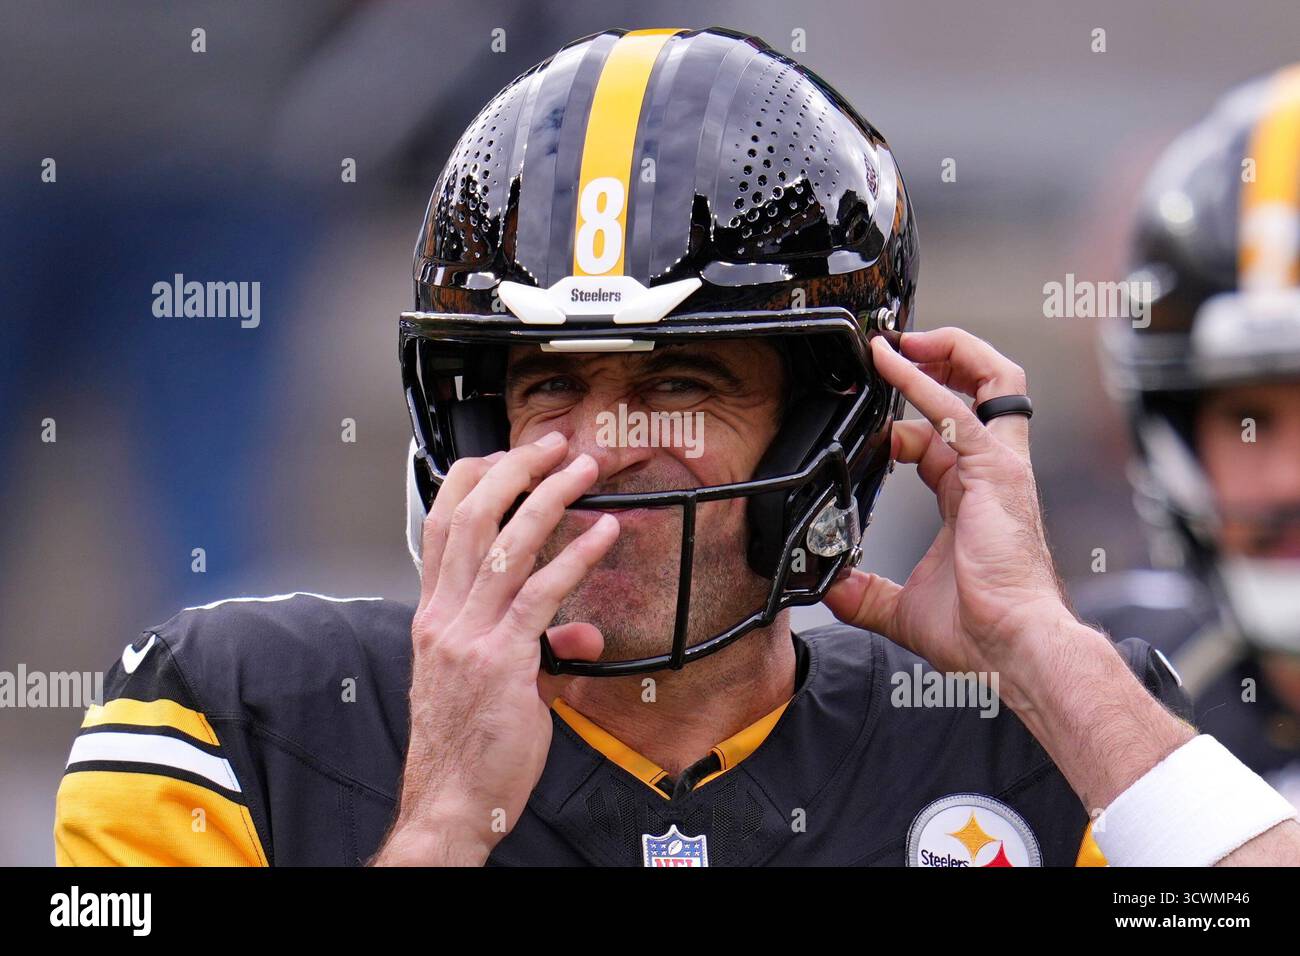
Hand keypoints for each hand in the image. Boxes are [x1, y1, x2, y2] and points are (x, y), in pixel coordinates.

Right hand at [372, 432, 618, 865]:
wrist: (450, 802)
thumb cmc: (465, 746)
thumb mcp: (493, 683)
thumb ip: (532, 647)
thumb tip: (573, 633)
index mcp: (434, 616)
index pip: (441, 526)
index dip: (472, 481)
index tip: (505, 455)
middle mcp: (445, 617)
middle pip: (470, 518)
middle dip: (513, 471)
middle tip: (551, 445)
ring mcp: (469, 636)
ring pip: (504, 543)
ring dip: (549, 497)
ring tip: (582, 470)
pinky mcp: (502, 661)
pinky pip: (540, 594)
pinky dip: (575, 556)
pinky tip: (603, 534)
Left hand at [824, 329, 1073, 700]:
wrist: (1013, 647)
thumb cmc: (979, 631)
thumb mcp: (902, 608)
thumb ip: (865, 593)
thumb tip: (830, 590)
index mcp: (971, 495)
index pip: (941, 434)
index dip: (902, 421)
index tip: (867, 429)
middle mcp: (990, 471)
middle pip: (979, 389)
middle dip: (942, 358)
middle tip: (895, 347)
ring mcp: (998, 466)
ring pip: (990, 378)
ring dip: (946, 349)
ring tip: (902, 336)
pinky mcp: (996, 470)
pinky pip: (959, 409)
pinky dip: (922, 381)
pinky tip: (891, 363)